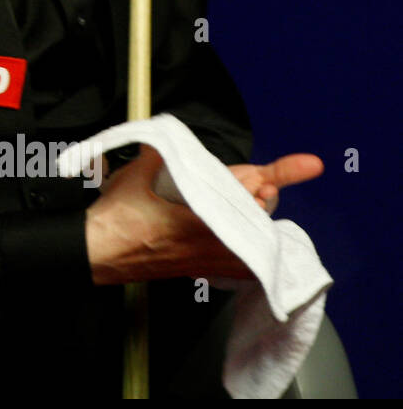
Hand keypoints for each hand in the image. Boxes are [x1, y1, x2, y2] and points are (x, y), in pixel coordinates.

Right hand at [86, 146, 322, 284]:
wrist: (97, 251)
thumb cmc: (116, 214)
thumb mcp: (139, 171)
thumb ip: (164, 152)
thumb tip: (172, 138)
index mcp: (203, 213)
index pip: (250, 187)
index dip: (281, 172)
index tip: (311, 164)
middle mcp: (215, 239)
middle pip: (258, 209)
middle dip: (257, 190)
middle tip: (247, 180)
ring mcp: (211, 258)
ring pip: (251, 232)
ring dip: (249, 212)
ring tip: (237, 198)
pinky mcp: (203, 269)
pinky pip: (239, 255)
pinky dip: (242, 239)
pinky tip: (233, 230)